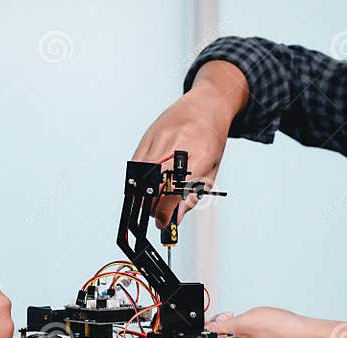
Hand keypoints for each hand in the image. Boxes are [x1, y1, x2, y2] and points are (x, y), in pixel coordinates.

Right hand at [132, 60, 247, 228]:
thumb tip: (174, 218)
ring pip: (141, 178)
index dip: (165, 213)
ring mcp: (160, 139)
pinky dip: (137, 181)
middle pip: (154, 187)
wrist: (207, 104)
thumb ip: (192, 195)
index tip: (162, 224)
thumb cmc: (211, 139)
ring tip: (153, 201)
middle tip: (158, 215)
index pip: (174, 192)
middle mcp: (177, 146)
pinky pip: (135, 165)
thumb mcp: (211, 170)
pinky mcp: (148, 136)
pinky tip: (145, 186)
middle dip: (153, 208)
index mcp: (199, 156)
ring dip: (144, 197)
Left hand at [206, 307, 310, 337]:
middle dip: (221, 336)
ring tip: (244, 324)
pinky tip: (251, 327)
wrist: (308, 334)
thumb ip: (219, 329)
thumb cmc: (286, 335)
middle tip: (229, 323)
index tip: (210, 332)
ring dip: (233, 333)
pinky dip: (243, 335)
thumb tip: (205, 330)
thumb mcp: (243, 326)